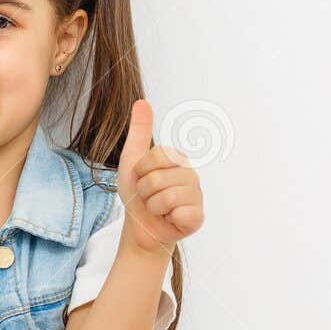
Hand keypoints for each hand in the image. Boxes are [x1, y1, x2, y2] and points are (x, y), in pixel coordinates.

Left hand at [116, 98, 204, 254]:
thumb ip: (140, 131)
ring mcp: (196, 196)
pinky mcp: (198, 217)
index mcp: (178, 159)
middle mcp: (191, 175)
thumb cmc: (137, 194)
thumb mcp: (132, 160)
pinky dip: (168, 219)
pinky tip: (170, 219)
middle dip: (145, 191)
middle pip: (158, 178)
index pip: (157, 156)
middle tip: (149, 197)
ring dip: (153, 206)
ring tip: (158, 209)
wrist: (140, 227)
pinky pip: (181, 213)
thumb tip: (141, 102)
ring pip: (167, 197)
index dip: (141, 171)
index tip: (142, 178)